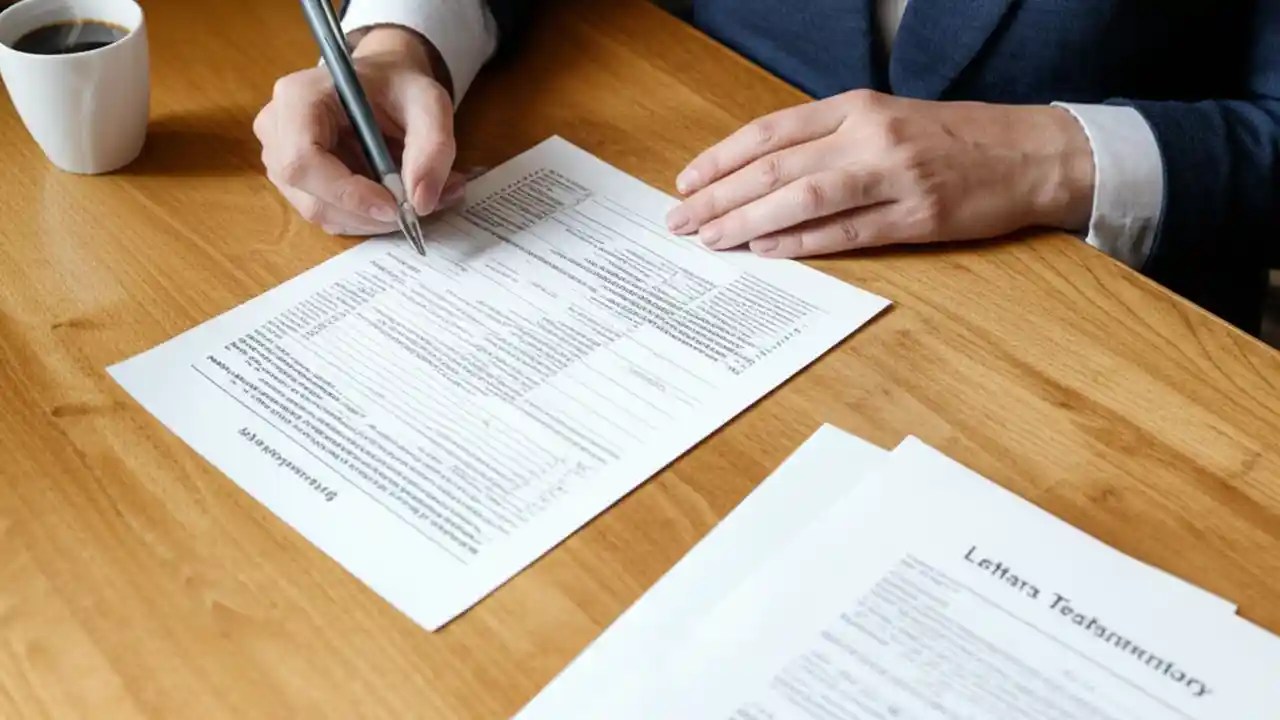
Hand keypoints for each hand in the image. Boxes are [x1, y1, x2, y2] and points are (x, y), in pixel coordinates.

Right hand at [254, 27, 463, 236]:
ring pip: (320, 213)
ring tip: (411, 200)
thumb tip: (421, 202)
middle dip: (367, 213)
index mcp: (298, 97)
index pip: (303, 160)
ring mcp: (279, 158)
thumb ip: (433, 146)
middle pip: (310, 196)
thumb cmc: (398, 86)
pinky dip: (365, 218)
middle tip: (414, 209)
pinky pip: (328, 215)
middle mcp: (276, 129)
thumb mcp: (429, 103)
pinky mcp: (293, 182)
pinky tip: (390, 199)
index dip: (347, 193)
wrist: (383, 84)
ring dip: (370, 219)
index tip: (395, 207)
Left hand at [666, 90, 1094, 257]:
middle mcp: (870, 136)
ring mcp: (895, 176)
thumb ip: (829, 141)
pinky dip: (802, 242)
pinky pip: (847, 232)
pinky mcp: (917, 217)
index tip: (685, 181)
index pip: (770, 132)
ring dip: (748, 220)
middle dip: (718, 196)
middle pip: (775, 167)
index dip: (721, 158)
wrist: (1031, 153)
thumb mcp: (887, 120)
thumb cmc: (951, 138)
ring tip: (711, 239)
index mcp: (857, 107)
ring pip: (803, 198)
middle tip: (680, 220)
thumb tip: (763, 173)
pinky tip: (766, 249)